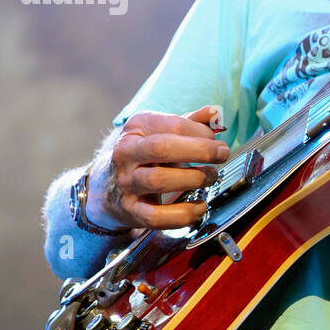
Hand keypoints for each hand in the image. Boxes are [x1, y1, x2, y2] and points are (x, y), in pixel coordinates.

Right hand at [89, 105, 228, 230]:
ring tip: (211, 177)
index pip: (172, 125)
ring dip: (194, 179)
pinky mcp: (130, 210)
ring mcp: (126, 182)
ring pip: (159, 180)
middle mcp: (126, 153)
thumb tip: (215, 113)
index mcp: (136, 128)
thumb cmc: (144, 154)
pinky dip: (183, 214)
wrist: (107, 185)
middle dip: (200, 151)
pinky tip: (199, 206)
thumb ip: (190, 122)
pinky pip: (156, 216)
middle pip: (162, 148)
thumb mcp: (162, 131)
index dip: (201, 132)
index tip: (216, 140)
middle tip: (222, 154)